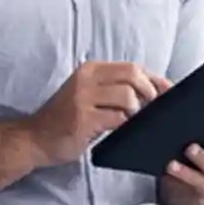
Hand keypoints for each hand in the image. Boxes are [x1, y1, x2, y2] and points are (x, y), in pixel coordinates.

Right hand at [22, 61, 171, 167]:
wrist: (35, 138)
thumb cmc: (66, 118)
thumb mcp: (88, 95)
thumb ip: (114, 89)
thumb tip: (154, 90)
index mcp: (91, 69)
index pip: (132, 67)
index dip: (155, 79)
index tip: (168, 92)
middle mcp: (86, 78)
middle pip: (133, 76)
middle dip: (150, 92)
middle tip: (153, 109)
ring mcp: (83, 98)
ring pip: (128, 96)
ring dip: (137, 111)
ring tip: (132, 121)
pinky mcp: (84, 119)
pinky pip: (117, 118)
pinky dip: (126, 125)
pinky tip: (122, 131)